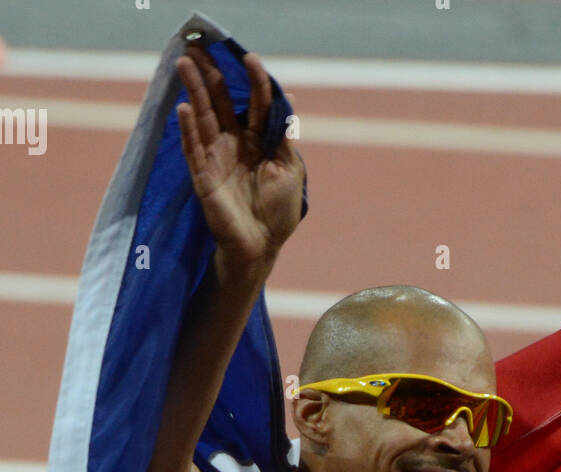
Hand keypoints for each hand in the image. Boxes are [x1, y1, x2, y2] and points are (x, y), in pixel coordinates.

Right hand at [176, 45, 304, 272]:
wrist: (262, 246)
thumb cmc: (279, 211)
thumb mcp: (290, 169)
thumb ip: (284, 135)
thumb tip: (289, 96)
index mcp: (258, 140)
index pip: (254, 103)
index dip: (253, 81)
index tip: (250, 59)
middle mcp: (235, 143)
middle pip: (221, 102)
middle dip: (210, 75)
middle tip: (199, 48)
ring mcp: (216, 157)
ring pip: (203, 117)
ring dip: (193, 91)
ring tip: (184, 64)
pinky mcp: (203, 175)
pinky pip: (193, 148)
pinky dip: (188, 129)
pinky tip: (183, 108)